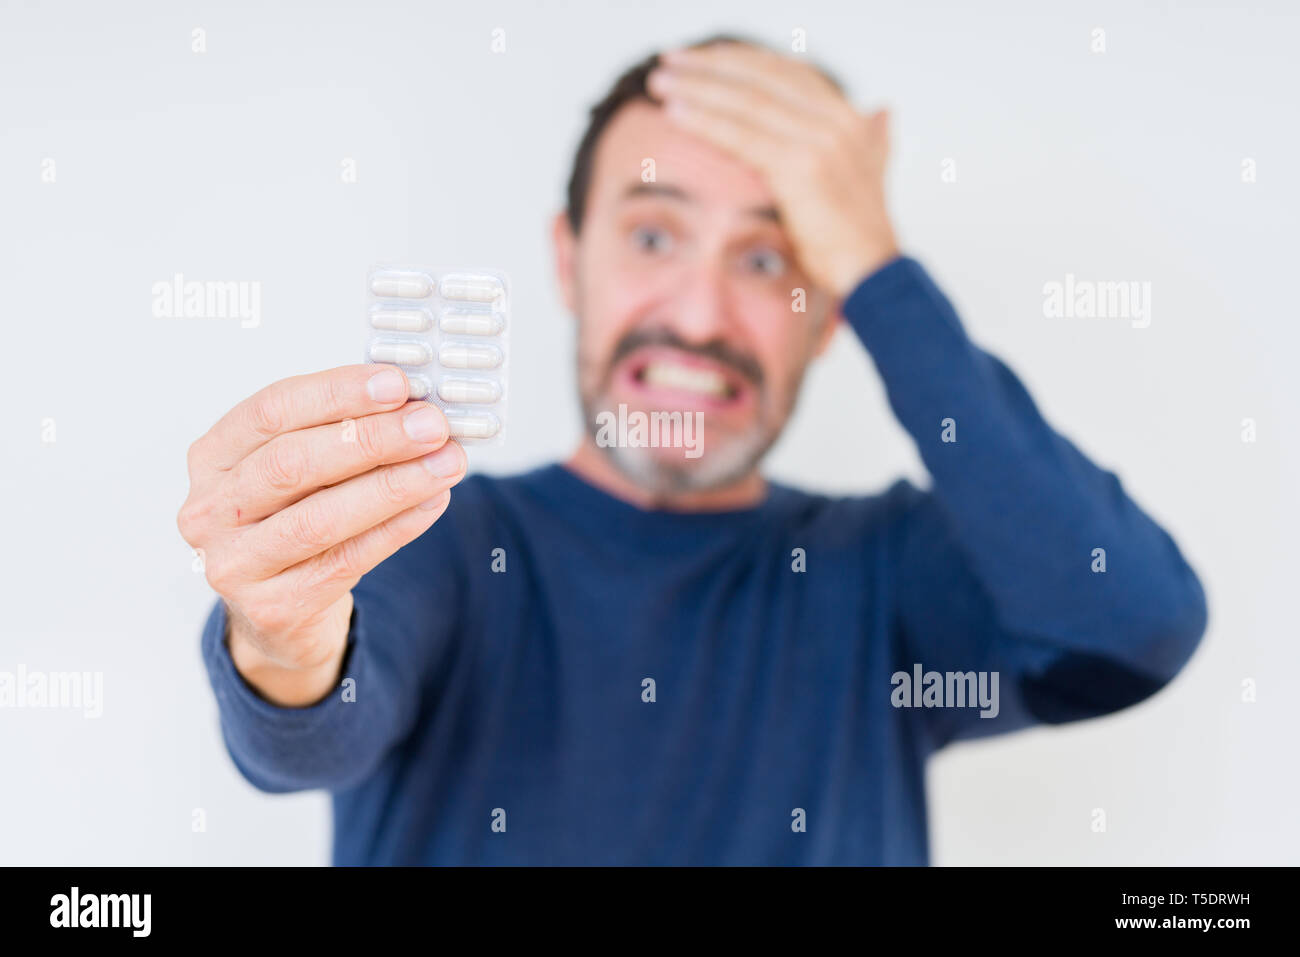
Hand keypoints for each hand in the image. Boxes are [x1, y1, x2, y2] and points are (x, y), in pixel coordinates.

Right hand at [177, 365, 466, 704]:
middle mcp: (211, 510)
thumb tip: (412, 404)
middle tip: (431, 425)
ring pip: (320, 518)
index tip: (397, 384)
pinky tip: (433, 502)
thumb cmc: (296, 519)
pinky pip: (346, 560)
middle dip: (371, 439)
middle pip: (292, 463)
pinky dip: (396, 528)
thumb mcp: (303, 469)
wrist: (280, 610)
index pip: (271, 411)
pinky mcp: (272, 607)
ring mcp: (235, 563)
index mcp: (212, 457)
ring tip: (447, 463)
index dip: (336, 393)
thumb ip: (342, 432)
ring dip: (393, 485)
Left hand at [648, 43, 898, 298]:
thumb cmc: (859, 235)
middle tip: (669, 60)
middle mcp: (837, 121)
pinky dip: (705, 121)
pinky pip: (742, 136)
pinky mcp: (802, 168)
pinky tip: (674, 113)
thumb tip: (883, 109)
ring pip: (747, 102)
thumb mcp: (871, 173)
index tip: (700, 58)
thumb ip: (872, 139)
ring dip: (698, 88)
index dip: (740, 60)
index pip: (786, 72)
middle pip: (762, 78)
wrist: (873, 273)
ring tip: (659, 82)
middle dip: (710, 66)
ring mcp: (821, 141)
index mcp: (848, 118)